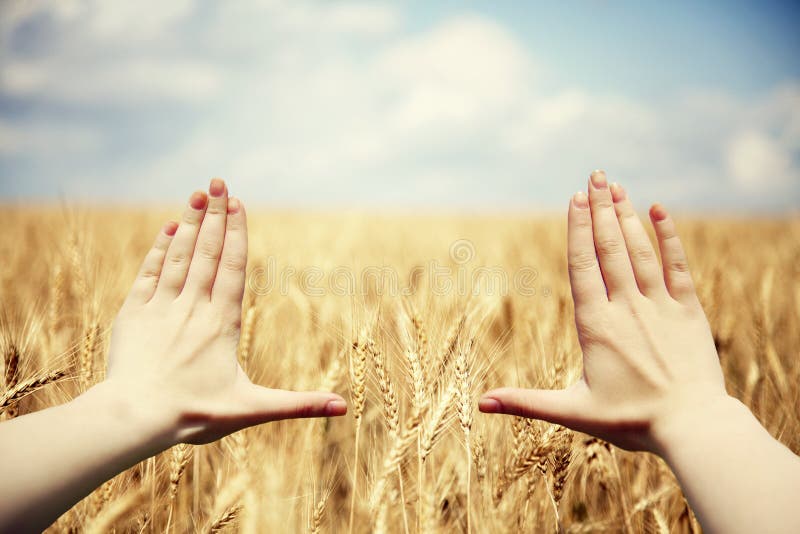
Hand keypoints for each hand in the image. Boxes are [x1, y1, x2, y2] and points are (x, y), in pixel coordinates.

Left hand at [105, 179, 346, 445]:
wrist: (135, 417)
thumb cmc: (196, 414)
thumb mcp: (252, 409)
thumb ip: (298, 404)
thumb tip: (344, 408)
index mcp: (222, 322)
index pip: (232, 267)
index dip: (236, 233)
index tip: (238, 202)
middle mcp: (192, 307)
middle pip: (206, 251)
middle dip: (214, 214)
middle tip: (219, 181)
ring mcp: (161, 307)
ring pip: (179, 256)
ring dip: (189, 223)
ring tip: (197, 194)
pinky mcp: (134, 315)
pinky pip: (149, 273)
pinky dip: (159, 250)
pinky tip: (167, 229)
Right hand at [479, 170, 726, 451]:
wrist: (693, 428)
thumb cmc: (631, 422)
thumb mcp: (572, 412)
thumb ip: (525, 402)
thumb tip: (480, 404)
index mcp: (597, 325)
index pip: (582, 266)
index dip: (577, 229)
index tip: (575, 198)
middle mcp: (628, 307)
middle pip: (610, 248)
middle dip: (600, 209)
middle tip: (595, 175)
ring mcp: (661, 306)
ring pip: (640, 251)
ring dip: (627, 216)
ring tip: (616, 186)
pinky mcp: (689, 311)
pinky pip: (677, 266)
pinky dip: (669, 237)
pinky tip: (659, 211)